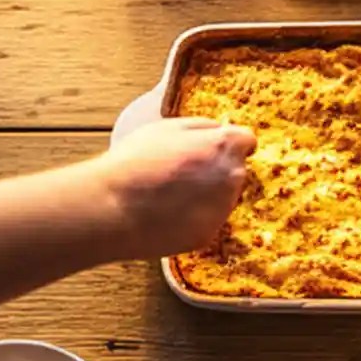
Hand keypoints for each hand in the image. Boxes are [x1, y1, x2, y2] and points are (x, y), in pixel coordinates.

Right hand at [99, 117, 255, 257]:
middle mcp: (232, 177)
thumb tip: (220, 130)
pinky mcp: (209, 234)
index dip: (229, 144)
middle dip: (217, 171)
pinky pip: (207, 221)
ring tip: (171, 195)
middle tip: (184, 174)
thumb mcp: (166, 127)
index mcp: (224, 146)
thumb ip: (202, 126)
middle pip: (235, 171)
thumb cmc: (135, 161)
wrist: (114, 206)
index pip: (246, 141)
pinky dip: (194, 219)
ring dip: (206, 196)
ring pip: (222, 199)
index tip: (214, 150)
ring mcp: (223, 209)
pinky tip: (168, 214)